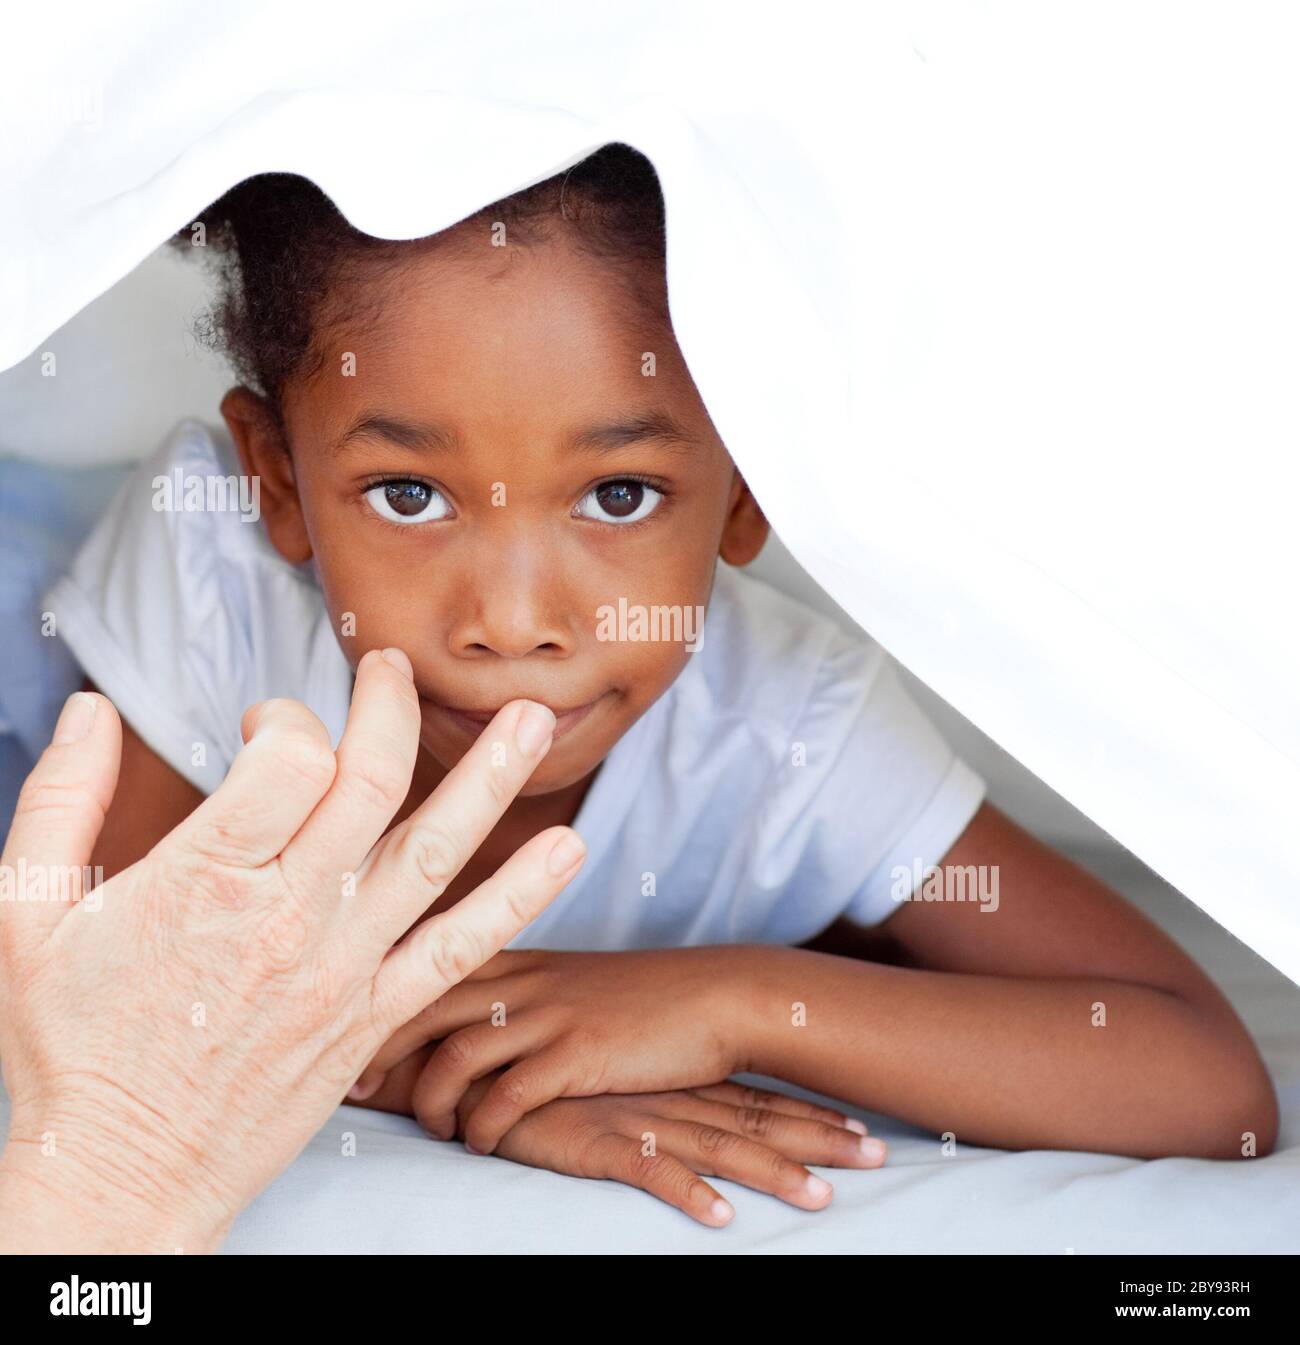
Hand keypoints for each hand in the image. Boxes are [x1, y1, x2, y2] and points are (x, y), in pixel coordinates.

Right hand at [0, 652, 584, 1251]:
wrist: (121, 1178)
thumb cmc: (71, 1048)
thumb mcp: (26, 918)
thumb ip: (57, 804)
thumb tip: (85, 710)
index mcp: (203, 882)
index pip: (288, 762)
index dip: (285, 719)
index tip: (266, 727)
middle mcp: (286, 917)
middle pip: (369, 783)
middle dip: (389, 707)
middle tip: (390, 667)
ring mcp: (341, 969)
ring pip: (434, 852)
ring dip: (492, 779)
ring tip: (534, 718)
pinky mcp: (373, 1017)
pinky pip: (461, 949)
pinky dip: (519, 897)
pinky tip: (567, 850)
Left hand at [349, 946, 761, 1152]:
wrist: (715, 996)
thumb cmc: (645, 996)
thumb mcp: (574, 980)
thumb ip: (522, 989)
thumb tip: (478, 1019)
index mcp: (521, 957)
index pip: (429, 963)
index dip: (378, 996)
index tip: (342, 1027)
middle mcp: (526, 977)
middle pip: (424, 1000)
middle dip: (378, 1045)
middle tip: (354, 1088)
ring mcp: (551, 1013)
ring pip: (457, 1053)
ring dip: (432, 1099)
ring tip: (432, 1127)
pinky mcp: (579, 1053)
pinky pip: (507, 1095)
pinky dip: (483, 1125)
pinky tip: (480, 1143)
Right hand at [456, 1075, 886, 1226]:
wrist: (482, 1055)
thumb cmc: (547, 1065)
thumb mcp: (609, 1070)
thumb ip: (650, 1080)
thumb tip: (686, 1096)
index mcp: (672, 1077)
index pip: (754, 1094)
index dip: (808, 1110)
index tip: (860, 1124)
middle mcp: (666, 1093)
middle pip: (754, 1118)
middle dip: (818, 1138)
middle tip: (877, 1156)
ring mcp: (635, 1114)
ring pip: (717, 1145)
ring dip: (772, 1171)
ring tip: (822, 1200)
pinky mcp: (595, 1139)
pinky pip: (648, 1170)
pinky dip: (686, 1192)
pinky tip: (720, 1217)